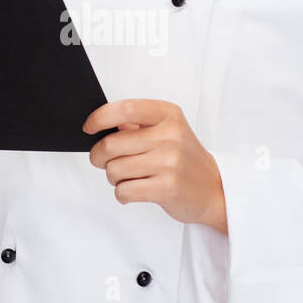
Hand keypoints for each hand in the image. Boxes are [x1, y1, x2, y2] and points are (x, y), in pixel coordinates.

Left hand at [84, 98, 227, 233]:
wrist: (214, 189)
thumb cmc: (184, 159)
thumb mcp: (168, 131)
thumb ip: (136, 124)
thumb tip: (100, 125)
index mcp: (168, 115)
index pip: (125, 108)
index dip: (100, 118)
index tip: (89, 128)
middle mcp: (170, 136)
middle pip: (111, 144)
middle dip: (99, 156)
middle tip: (104, 161)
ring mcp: (169, 162)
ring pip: (114, 170)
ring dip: (113, 177)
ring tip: (128, 177)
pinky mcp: (167, 188)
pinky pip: (124, 190)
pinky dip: (122, 193)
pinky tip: (134, 190)